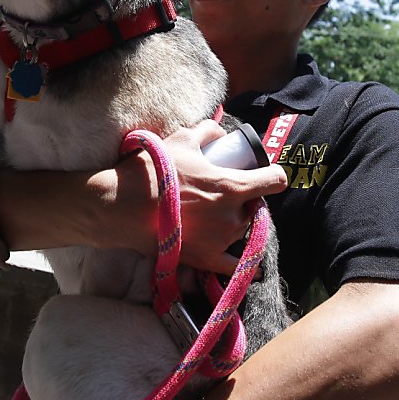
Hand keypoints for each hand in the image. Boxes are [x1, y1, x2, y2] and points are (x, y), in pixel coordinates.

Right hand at [119, 120, 287, 274]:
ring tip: (213, 215)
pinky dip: (243, 264)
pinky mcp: (206, 260)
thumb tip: (221, 134)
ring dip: (236, 223)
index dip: (271, 174)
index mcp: (234, 186)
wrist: (123, 207)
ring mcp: (221, 241)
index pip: (275, 180)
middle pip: (256, 206)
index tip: (264, 174)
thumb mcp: (183, 139)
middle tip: (224, 193)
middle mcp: (233, 217)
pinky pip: (235, 267)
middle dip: (247, 200)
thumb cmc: (155, 171)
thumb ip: (208, 131)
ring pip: (243, 230)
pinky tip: (249, 263)